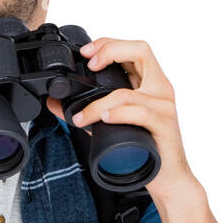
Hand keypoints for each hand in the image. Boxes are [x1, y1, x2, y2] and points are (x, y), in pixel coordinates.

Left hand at [46, 37, 201, 206]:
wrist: (169, 178)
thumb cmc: (144, 149)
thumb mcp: (110, 125)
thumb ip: (86, 111)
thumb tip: (54, 103)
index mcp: (150, 83)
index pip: (134, 48)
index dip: (110, 44)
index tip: (87, 52)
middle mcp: (160, 90)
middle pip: (141, 52)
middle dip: (110, 51)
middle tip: (89, 63)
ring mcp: (164, 107)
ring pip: (129, 91)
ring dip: (99, 101)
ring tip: (81, 116)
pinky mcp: (164, 126)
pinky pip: (141, 113)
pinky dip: (118, 114)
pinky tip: (104, 119)